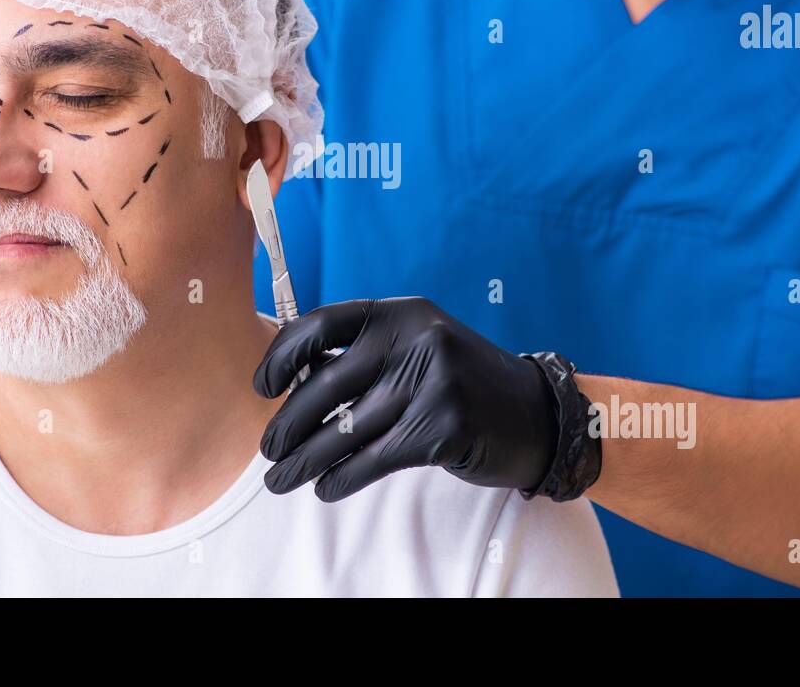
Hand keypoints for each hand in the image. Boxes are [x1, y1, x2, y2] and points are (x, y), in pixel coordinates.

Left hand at [253, 297, 560, 500]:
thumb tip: (289, 384)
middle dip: (289, 424)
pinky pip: (375, 458)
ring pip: (346, 429)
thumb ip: (364, 356)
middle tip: (269, 449)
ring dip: (306, 460)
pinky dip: (343, 477)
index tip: (263, 387)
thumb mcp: (417, 348)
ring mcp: (435, 382)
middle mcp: (417, 339)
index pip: (322, 324)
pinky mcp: (445, 426)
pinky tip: (326, 487)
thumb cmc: (460, 382)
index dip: (283, 355)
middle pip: (327, 384)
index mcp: (401, 313)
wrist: (536, 414)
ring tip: (281, 479)